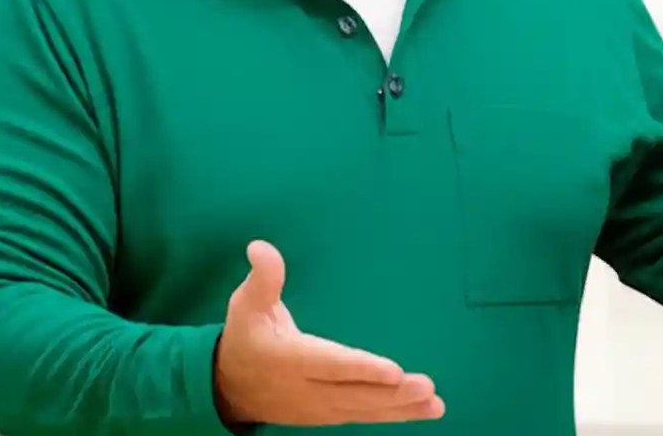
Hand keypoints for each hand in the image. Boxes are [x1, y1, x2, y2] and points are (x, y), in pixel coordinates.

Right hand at [214, 240, 444, 426]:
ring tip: (434, 403)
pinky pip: (363, 415)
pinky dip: (392, 415)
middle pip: (355, 393)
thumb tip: (260, 247)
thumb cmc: (245, 338)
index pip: (330, 364)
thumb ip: (262, 278)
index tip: (393, 371)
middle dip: (392, 393)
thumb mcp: (246, 304)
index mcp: (290, 359)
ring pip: (363, 409)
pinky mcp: (328, 415)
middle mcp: (308, 388)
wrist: (227, 388)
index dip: (361, 368)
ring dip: (400, 408)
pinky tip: (421, 409)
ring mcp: (319, 407)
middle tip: (427, 387)